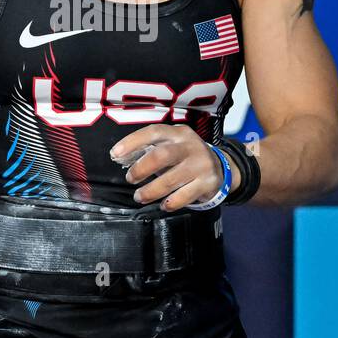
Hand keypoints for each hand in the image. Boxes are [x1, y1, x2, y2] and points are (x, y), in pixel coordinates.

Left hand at [110, 125, 227, 211]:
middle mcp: (190, 146)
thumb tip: (123, 160)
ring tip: (140, 196)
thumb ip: (152, 150)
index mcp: (178, 133)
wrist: (222, 168)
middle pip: (161, 155)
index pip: (153, 132)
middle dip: (141, 169)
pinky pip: (184, 196)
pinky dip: (171, 203)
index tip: (115, 154)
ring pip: (171, 179)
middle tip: (130, 179)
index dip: (132, 142)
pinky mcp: (208, 182)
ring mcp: (201, 164)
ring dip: (151, 191)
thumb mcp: (173, 146)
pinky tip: (163, 205)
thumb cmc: (186, 157)